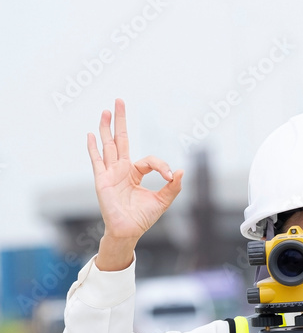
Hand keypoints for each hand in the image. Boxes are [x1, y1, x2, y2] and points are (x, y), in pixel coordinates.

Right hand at [88, 99, 182, 270]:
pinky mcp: (102, 180)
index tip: (170, 176)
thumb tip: (181, 171)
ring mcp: (110, 173)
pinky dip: (94, 148)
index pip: (148, 160)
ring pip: (108, 145)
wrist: (128, 231)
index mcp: (134, 174)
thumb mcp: (162, 200)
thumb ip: (173, 187)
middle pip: (120, 140)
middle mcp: (120, 170)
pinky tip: (91, 134)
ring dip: (106, 128)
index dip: (161, 166)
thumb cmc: (142, 218)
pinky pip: (97, 161)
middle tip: (119, 101)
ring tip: (106, 111)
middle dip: (120, 121)